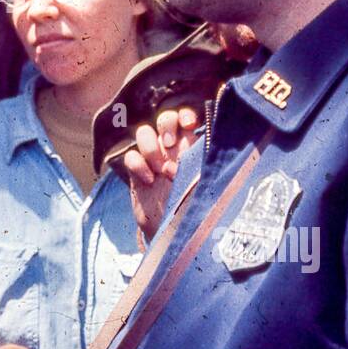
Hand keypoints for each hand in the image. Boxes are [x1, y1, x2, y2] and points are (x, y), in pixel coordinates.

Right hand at [122, 107, 199, 243]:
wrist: (173, 233)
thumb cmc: (194, 209)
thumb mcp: (204, 188)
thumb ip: (205, 169)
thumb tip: (215, 155)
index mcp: (191, 148)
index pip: (187, 119)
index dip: (185, 116)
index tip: (189, 124)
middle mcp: (171, 149)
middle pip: (165, 119)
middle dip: (166, 126)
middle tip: (169, 145)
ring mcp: (153, 159)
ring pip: (144, 132)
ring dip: (150, 147)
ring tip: (160, 170)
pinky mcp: (137, 172)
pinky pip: (131, 156)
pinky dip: (138, 165)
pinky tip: (148, 181)